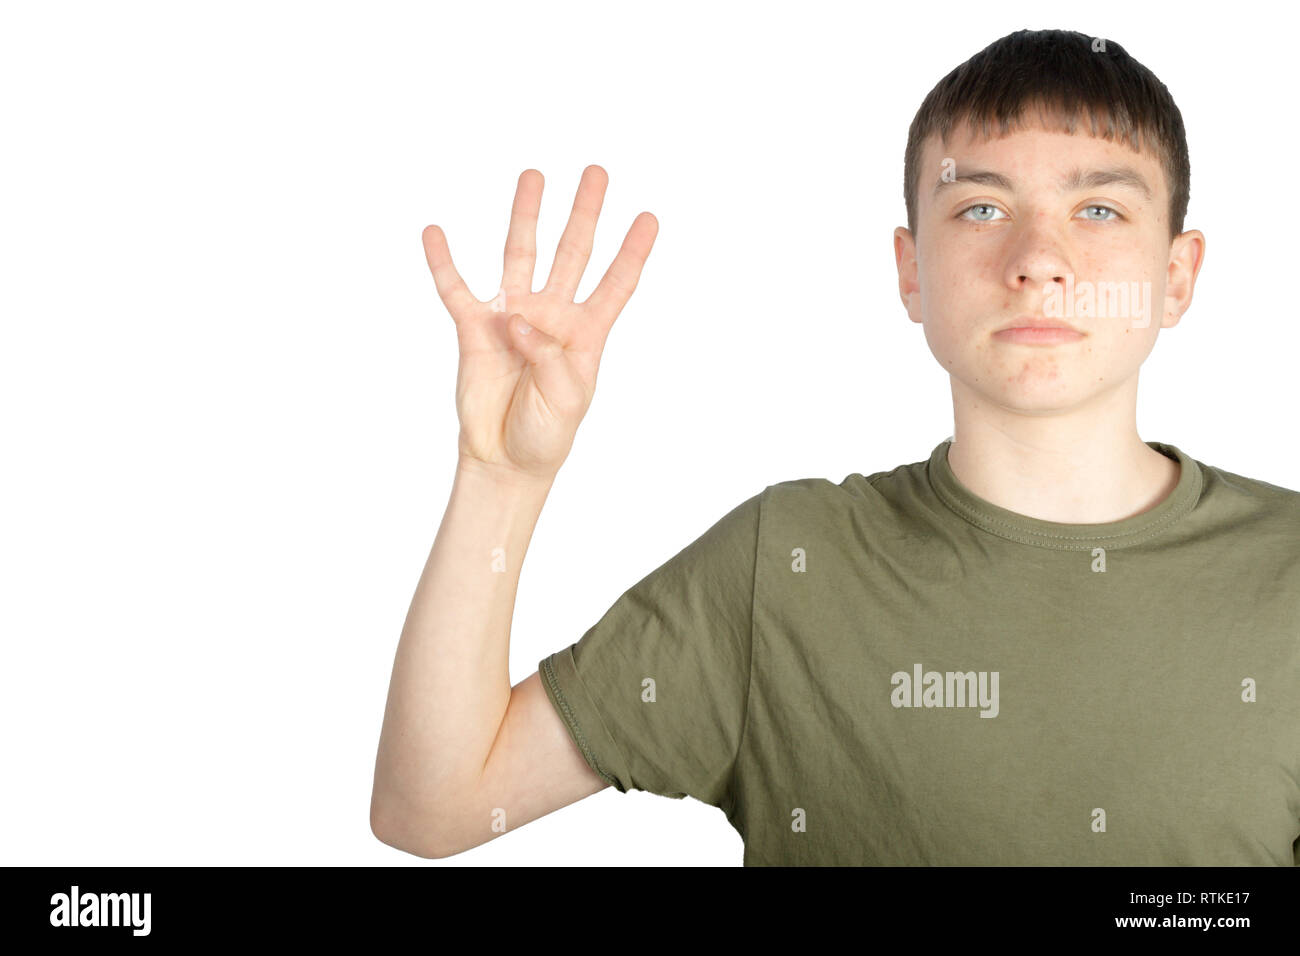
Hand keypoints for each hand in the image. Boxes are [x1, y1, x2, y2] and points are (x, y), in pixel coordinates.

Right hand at [422, 165, 657, 483]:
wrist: (504, 458)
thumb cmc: (546, 433)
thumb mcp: (566, 401)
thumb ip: (550, 358)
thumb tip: (518, 319)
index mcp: (585, 333)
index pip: (616, 285)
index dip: (632, 253)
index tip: (650, 217)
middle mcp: (551, 315)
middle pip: (572, 253)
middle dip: (586, 213)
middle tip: (597, 172)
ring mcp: (512, 317)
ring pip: (521, 255)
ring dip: (527, 215)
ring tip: (533, 176)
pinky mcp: (474, 330)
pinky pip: (456, 290)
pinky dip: (444, 262)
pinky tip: (434, 233)